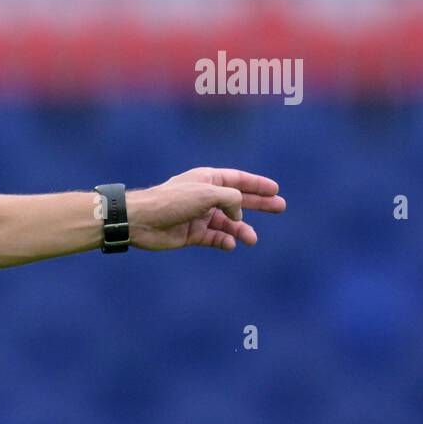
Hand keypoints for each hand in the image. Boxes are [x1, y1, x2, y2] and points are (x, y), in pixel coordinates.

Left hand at [127, 167, 285, 251]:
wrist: (142, 221)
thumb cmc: (172, 201)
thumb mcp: (207, 193)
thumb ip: (231, 199)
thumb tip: (239, 215)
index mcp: (207, 180)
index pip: (237, 179)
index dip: (256, 184)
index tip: (275, 189)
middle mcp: (204, 196)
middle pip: (238, 199)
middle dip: (259, 203)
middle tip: (280, 206)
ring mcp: (199, 216)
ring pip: (228, 223)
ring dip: (241, 230)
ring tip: (252, 239)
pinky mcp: (192, 234)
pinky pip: (215, 237)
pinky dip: (224, 241)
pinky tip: (229, 244)